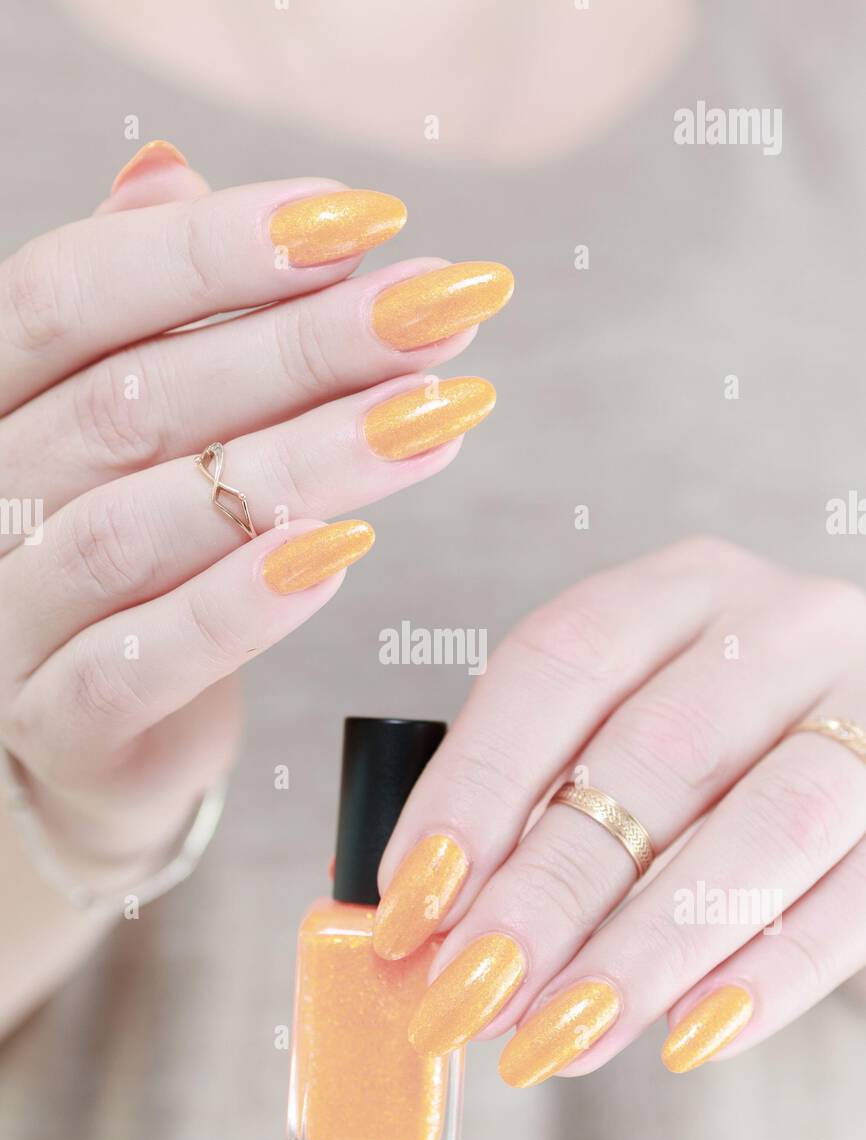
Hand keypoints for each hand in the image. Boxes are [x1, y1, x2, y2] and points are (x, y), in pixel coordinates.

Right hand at [0, 141, 511, 885]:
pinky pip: (139, 663)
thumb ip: (138, 310)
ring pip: (139, 526)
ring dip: (299, 464)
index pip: (64, 295)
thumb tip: (170, 170)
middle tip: (434, 311)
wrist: (92, 735)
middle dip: (298, 347)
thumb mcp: (122, 423)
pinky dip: (241, 607)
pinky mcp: (59, 727)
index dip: (207, 250)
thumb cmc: (128, 557)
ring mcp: (4, 621)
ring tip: (427, 416)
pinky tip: (344, 547)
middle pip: (126, 401)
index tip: (359, 219)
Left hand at [373, 537, 865, 1082]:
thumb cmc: (729, 735)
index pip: (562, 661)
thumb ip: (549, 794)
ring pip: (769, 824)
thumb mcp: (638, 715)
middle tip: (473, 989)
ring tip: (562, 1034)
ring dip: (651, 945)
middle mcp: (782, 627)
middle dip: (552, 886)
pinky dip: (772, 975)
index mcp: (683, 589)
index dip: (477, 780)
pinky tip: (689, 1035)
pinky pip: (859, 896)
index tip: (411, 896)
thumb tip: (431, 920)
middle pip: (658, 751)